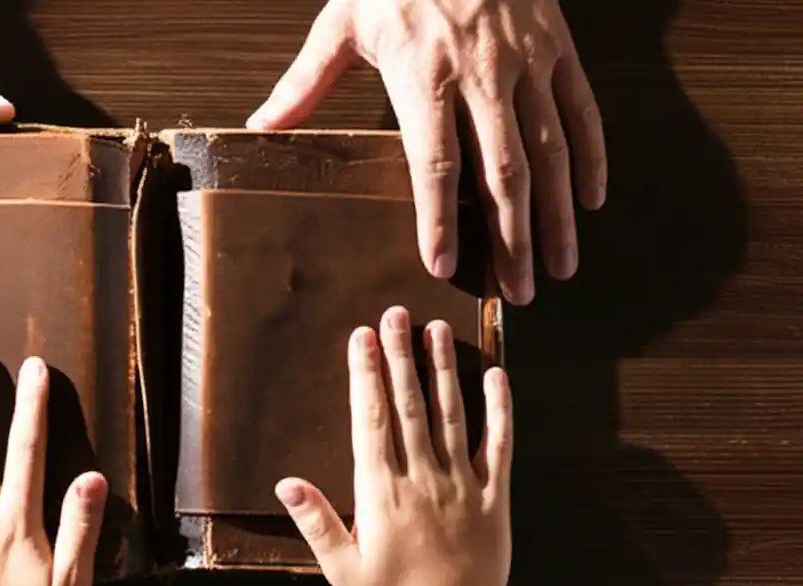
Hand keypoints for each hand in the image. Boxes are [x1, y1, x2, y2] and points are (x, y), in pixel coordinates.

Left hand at [249, 0, 606, 303]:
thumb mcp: (342, 21)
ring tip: (558, 267)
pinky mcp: (558, 46)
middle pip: (503, 172)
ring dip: (556, 214)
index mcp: (424, 74)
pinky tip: (590, 202)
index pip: (435, 163)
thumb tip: (261, 127)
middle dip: (513, 239)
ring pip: (550, 150)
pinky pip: (581, 109)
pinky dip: (590, 157)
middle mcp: (482, 75)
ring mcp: (527, 61)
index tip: (443, 266)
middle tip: (516, 294)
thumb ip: (306, 82)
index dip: (440, 218)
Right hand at [278, 308, 590, 585]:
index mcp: (382, 493)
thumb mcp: (342, 569)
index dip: (366, 375)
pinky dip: (499, 409)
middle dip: (400, 356)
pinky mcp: (494, 495)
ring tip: (435, 329)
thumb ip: (316, 521)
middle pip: (409, 406)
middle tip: (395, 314)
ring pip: (451, 415)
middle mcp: (422, 479)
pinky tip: (495, 375)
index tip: (362, 338)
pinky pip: (498, 445)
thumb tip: (286, 482)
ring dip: (442, 370)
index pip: (372, 420)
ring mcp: (461, 484)